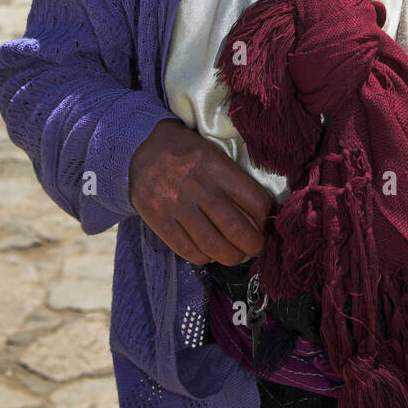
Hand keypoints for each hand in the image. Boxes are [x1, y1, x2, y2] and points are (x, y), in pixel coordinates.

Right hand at [128, 117, 273, 265]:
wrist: (141, 149)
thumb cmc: (186, 152)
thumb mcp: (214, 154)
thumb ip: (234, 180)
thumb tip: (260, 213)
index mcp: (217, 167)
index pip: (255, 201)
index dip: (266, 219)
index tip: (265, 224)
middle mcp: (198, 187)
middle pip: (235, 228)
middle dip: (253, 245)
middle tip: (256, 248)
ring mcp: (176, 205)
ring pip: (212, 244)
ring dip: (231, 257)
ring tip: (236, 256)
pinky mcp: (159, 220)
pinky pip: (187, 250)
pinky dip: (205, 258)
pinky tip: (210, 254)